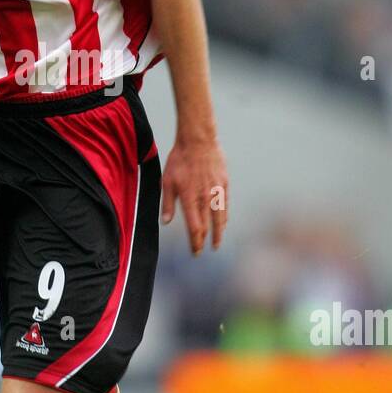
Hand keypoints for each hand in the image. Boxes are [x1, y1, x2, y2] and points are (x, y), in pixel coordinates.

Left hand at [160, 134, 228, 254]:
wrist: (198, 140)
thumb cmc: (179, 160)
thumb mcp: (167, 181)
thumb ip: (167, 203)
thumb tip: (166, 222)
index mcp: (190, 198)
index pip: (194, 228)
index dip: (195, 242)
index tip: (195, 252)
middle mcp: (205, 197)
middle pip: (207, 226)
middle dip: (204, 241)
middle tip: (202, 251)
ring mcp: (216, 191)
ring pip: (219, 218)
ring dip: (218, 233)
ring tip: (217, 243)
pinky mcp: (224, 184)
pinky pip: (225, 205)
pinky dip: (224, 217)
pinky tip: (223, 223)